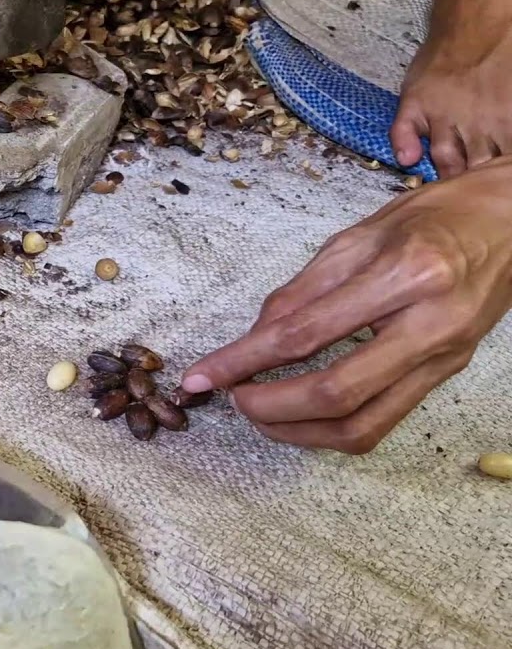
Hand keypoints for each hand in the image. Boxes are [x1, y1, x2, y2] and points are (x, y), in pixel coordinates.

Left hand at [180, 160, 511, 453]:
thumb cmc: (435, 216)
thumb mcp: (357, 235)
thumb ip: (301, 291)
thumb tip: (252, 337)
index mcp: (404, 275)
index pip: (304, 334)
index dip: (242, 360)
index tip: (200, 376)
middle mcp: (430, 324)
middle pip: (335, 392)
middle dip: (269, 407)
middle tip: (231, 397)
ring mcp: (444, 357)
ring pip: (362, 424)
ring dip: (298, 431)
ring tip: (259, 412)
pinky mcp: (447, 375)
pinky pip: (383, 421)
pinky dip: (332, 427)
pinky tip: (299, 414)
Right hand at [390, 0, 511, 176]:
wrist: (482, 12)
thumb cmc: (509, 45)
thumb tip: (507, 149)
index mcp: (506, 121)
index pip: (501, 163)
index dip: (497, 176)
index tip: (496, 183)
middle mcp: (474, 123)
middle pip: (473, 167)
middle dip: (473, 180)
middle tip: (470, 190)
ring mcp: (442, 114)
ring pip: (443, 157)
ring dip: (446, 173)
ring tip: (446, 188)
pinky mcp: (416, 102)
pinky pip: (403, 131)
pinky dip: (403, 146)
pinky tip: (407, 159)